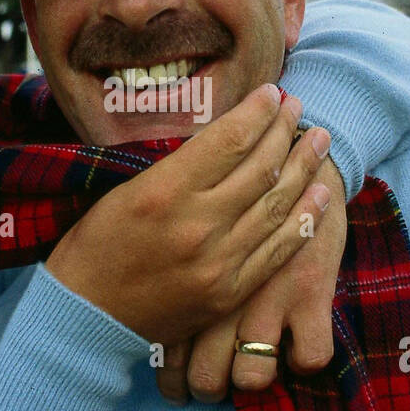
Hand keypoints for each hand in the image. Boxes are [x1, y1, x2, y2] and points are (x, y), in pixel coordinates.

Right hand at [45, 84, 333, 346]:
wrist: (88, 318)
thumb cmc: (95, 247)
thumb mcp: (125, 191)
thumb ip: (177, 167)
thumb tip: (227, 138)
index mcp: (164, 192)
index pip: (228, 140)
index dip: (257, 111)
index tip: (272, 92)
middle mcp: (197, 225)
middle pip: (260, 166)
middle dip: (285, 130)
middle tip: (299, 106)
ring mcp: (219, 263)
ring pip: (277, 204)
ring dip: (305, 167)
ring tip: (319, 140)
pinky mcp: (231, 292)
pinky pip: (279, 250)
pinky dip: (305, 218)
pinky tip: (321, 193)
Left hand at [159, 156, 344, 403]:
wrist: (306, 154)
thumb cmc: (237, 179)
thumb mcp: (186, 203)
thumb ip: (169, 250)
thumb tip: (135, 299)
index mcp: (184, 260)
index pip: (167, 345)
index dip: (168, 379)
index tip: (169, 387)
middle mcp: (221, 280)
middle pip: (205, 373)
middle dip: (200, 390)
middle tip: (195, 390)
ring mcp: (267, 291)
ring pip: (252, 376)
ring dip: (245, 385)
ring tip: (240, 378)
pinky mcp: (311, 290)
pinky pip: (309, 355)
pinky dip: (302, 363)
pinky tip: (294, 354)